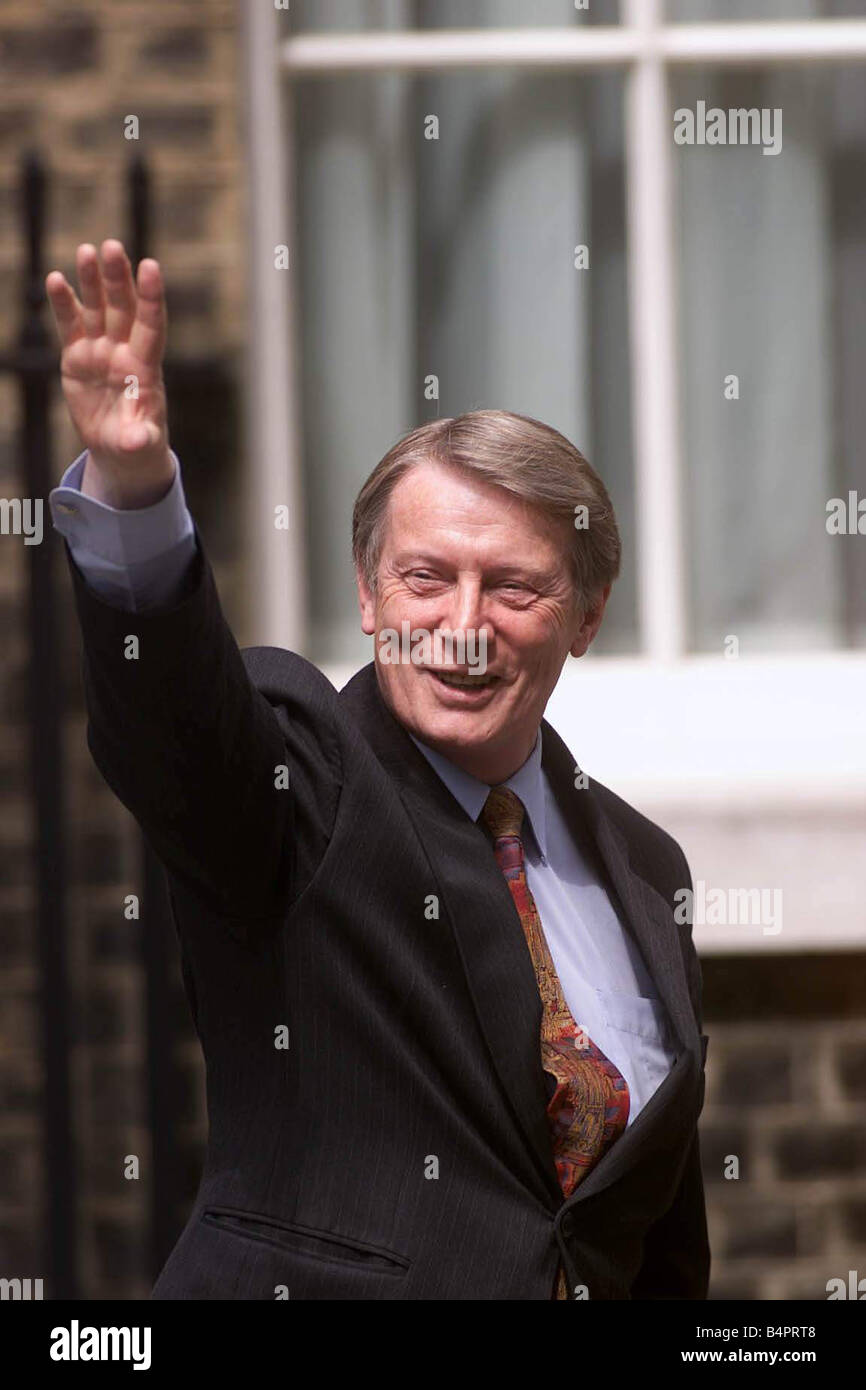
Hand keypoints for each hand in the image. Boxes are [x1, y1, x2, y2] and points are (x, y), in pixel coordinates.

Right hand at [46, 239, 173, 506]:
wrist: (120, 448)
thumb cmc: (137, 444)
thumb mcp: (140, 445)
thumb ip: (139, 438)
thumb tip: (137, 440)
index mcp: (145, 368)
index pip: (151, 326)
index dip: (151, 297)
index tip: (151, 266)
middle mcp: (124, 351)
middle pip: (123, 308)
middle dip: (118, 278)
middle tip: (112, 247)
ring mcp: (101, 351)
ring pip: (97, 309)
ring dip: (92, 280)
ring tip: (86, 251)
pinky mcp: (78, 356)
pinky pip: (70, 324)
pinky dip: (63, 303)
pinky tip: (56, 278)